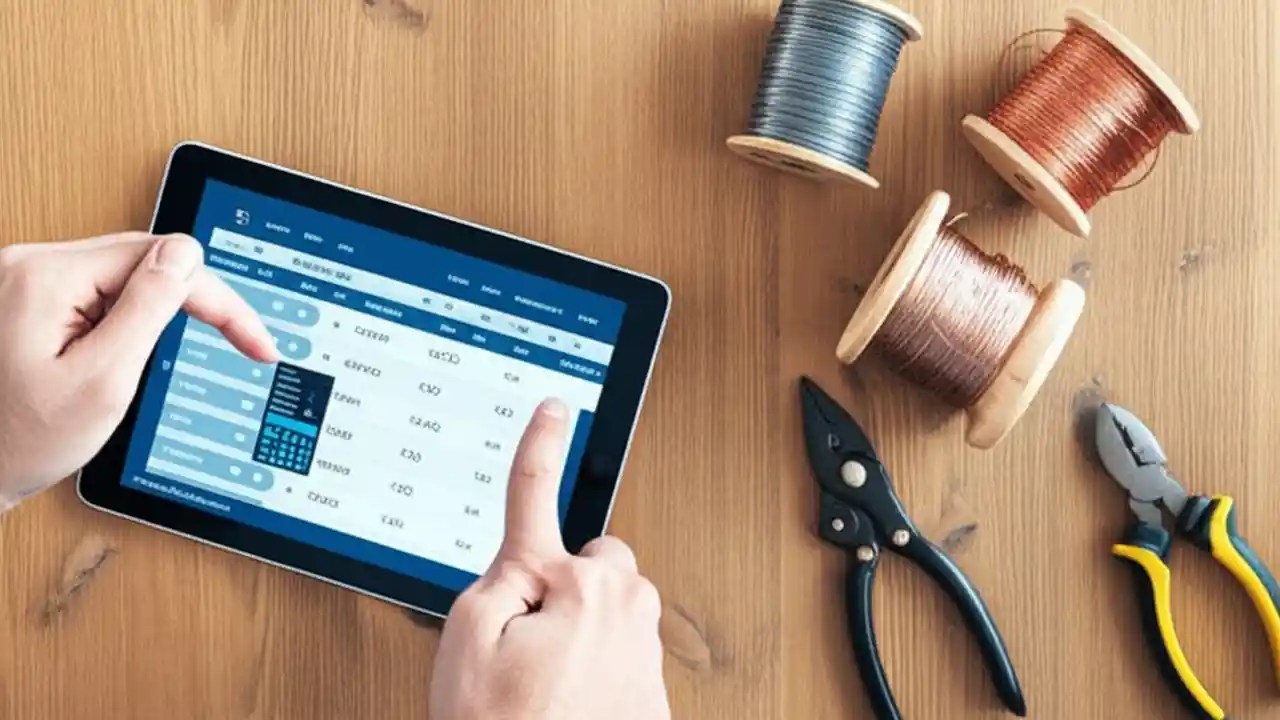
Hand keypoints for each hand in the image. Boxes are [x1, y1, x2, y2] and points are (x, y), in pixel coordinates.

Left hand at [0, 233, 277, 509]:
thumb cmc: (20, 440)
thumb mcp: (101, 380)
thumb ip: (147, 308)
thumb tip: (186, 255)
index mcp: (45, 276)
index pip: (162, 259)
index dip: (217, 300)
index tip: (254, 341)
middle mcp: (30, 263)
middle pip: (146, 259)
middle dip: (197, 301)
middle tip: (245, 344)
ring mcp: (26, 277)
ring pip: (127, 274)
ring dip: (160, 312)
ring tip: (164, 359)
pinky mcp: (29, 295)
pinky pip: (100, 289)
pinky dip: (129, 317)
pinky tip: (133, 347)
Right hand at [430, 399, 669, 719]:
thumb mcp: (465, 645)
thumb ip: (492, 581)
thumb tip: (525, 563)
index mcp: (568, 582)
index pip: (536, 496)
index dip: (539, 446)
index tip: (555, 409)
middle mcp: (621, 603)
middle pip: (586, 562)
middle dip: (559, 586)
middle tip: (522, 645)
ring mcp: (645, 644)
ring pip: (606, 608)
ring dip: (578, 631)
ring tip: (542, 686)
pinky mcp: (656, 685)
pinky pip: (621, 651)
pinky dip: (596, 668)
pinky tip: (568, 704)